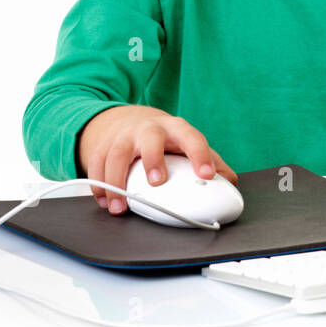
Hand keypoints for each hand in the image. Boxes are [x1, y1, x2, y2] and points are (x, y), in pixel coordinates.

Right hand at [77, 105, 237, 214]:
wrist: (130, 120)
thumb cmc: (166, 138)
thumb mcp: (188, 143)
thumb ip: (211, 161)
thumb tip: (229, 183)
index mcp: (177, 129)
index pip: (192, 138)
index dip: (201, 156)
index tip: (207, 175)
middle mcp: (149, 129)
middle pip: (151, 139)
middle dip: (153, 160)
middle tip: (157, 183)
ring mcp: (124, 136)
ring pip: (116, 154)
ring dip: (116, 182)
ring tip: (120, 207)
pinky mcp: (102, 145)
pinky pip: (96, 164)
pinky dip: (98, 185)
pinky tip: (104, 201)